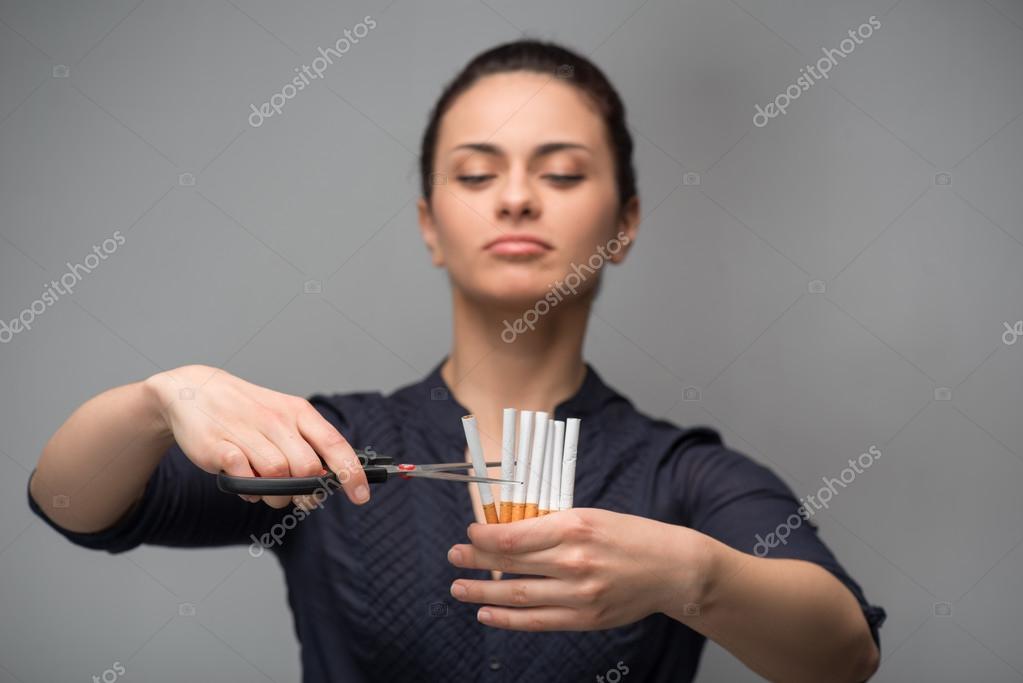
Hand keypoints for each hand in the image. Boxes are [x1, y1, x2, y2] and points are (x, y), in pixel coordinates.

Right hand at [143, 364, 369, 508]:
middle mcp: (276, 419)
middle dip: (307, 492)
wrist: (195, 390)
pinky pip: (245, 480)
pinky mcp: (219, 447)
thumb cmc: (248, 412)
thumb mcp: (285, 417)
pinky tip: (244, 482)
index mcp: (298, 412)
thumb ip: (309, 445)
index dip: (352, 473)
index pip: (335, 445)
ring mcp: (247, 431)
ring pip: (278, 478)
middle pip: (307, 468)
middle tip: (298, 497)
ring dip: (276, 494)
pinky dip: (249, 490)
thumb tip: (335, 479)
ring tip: (265, 486)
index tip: (362, 496)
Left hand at [446, 508, 713, 630]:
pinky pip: (537, 620)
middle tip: (453, 556)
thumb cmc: (628, 536)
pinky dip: (508, 618)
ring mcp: (580, 593)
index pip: (515, 535)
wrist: (671, 569)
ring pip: (518, 594)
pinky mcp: (585, 617)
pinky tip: (486, 612)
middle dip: (476, 560)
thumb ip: (550, 526)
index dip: (485, 536)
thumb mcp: (590, 517)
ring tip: (458, 588)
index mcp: (575, 527)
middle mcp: (575, 561)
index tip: (470, 533)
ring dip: (482, 592)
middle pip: (511, 563)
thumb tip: (506, 532)